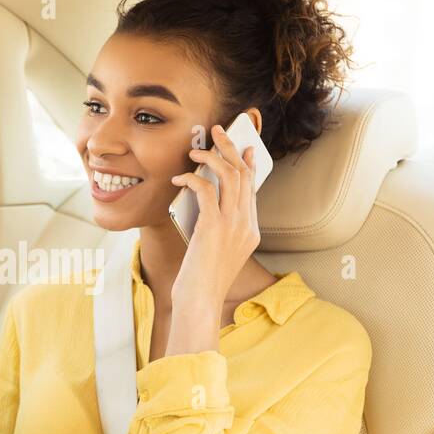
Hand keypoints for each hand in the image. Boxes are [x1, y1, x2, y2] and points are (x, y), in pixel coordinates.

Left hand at [166, 124, 261, 352]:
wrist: (199, 303)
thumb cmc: (201, 282)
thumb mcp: (214, 253)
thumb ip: (216, 229)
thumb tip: (202, 203)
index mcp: (251, 232)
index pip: (253, 189)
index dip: (249, 164)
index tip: (245, 147)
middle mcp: (247, 226)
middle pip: (245, 175)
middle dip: (231, 147)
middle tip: (218, 131)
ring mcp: (234, 226)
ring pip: (230, 176)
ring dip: (212, 157)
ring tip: (195, 151)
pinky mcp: (214, 227)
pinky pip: (207, 189)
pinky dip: (192, 179)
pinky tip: (180, 179)